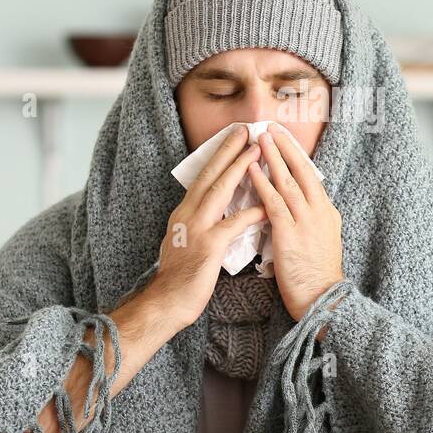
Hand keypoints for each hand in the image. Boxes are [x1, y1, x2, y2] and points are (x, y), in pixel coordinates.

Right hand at [150, 124, 267, 330]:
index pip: (203, 177)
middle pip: (209, 175)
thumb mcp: (185, 241)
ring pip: (219, 191)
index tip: (233, 138)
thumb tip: (214, 211)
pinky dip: (250, 212)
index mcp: (183, 212)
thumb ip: (199, 223)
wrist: (166, 302)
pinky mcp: (208, 246)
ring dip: (239, 169)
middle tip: (245, 130)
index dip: (218, 157)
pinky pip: (232, 224)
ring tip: (256, 152)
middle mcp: (187, 214)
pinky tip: (265, 205)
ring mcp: (196, 228)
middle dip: (228, 151)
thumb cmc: (179, 276)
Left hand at [248, 122, 344, 337]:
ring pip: (287, 182)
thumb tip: (296, 206)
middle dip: (284, 148)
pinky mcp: (290, 235)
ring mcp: (306, 222)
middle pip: (300, 172)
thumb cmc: (317, 276)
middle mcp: (319, 211)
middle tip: (270, 127)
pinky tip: (251, 171)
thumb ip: (308, 220)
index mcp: (326, 212)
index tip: (283, 138)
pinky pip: (273, 204)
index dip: (295, 155)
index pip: (309, 176)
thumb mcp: (320, 241)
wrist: (323, 300)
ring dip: (272, 159)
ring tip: (259, 139)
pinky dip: (262, 185)